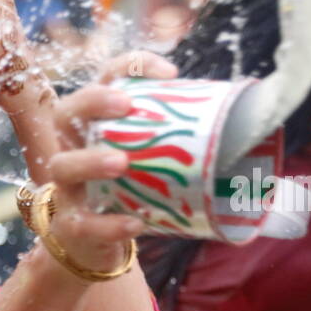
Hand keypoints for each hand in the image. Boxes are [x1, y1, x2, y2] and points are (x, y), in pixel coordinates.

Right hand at [31, 51, 178, 273]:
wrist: (95, 244)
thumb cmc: (127, 190)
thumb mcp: (148, 159)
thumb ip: (178, 139)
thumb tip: (248, 120)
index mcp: (94, 123)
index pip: (105, 78)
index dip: (131, 67)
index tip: (170, 73)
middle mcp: (71, 148)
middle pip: (65, 114)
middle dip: (92, 102)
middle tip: (125, 106)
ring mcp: (66, 187)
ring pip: (62, 167)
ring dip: (90, 161)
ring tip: (121, 163)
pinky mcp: (70, 225)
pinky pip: (83, 223)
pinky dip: (109, 223)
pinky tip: (136, 222)